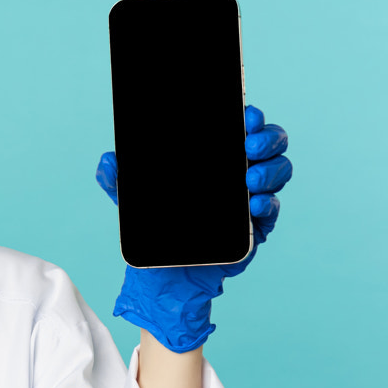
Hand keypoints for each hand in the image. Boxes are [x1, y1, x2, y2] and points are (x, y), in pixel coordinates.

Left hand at [95, 105, 292, 351]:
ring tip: (250, 181)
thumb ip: (119, 179)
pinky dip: (269, 203)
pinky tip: (254, 205)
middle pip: (272, 141)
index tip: (245, 115)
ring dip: (271, 171)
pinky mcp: (258, 224)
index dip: (251, 116)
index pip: (244, 124)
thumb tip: (107, 161)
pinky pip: (274, 208)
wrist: (166, 272)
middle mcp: (242, 168)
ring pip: (280, 170)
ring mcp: (254, 195)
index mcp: (219, 153)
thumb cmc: (158, 225)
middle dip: (268, 138)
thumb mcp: (135, 199)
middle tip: (249, 146)